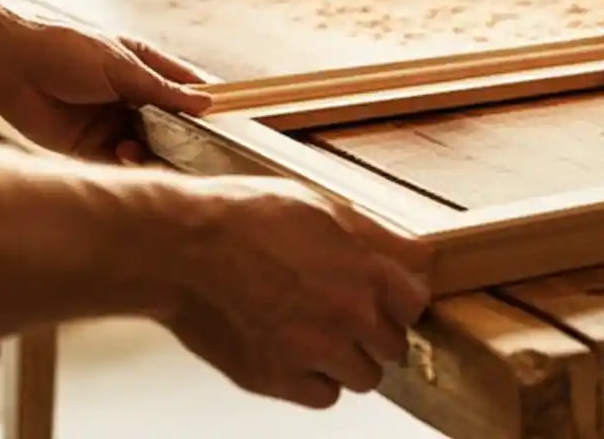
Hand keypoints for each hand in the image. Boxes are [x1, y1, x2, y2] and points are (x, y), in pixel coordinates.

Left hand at [0, 20, 211, 160]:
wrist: (10, 68)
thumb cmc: (66, 51)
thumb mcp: (122, 67)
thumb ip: (163, 90)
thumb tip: (206, 103)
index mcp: (144, 67)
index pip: (186, 88)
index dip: (207, 104)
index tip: (226, 120)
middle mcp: (133, 96)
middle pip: (172, 123)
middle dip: (184, 136)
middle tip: (197, 149)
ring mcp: (114, 121)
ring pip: (150, 144)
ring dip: (157, 151)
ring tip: (157, 152)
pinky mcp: (92, 145)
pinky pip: (121, 160)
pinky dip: (130, 161)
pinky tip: (128, 154)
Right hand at [153, 175, 430, 408]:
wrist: (181, 249)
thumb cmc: (245, 218)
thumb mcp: (323, 207)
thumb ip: (379, 237)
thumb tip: (423, 255)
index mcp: (364, 271)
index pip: (416, 303)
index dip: (400, 297)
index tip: (385, 294)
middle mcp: (347, 316)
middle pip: (395, 344)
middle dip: (377, 330)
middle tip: (346, 312)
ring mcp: (312, 351)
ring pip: (366, 378)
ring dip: (352, 359)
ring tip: (321, 333)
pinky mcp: (276, 378)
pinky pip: (324, 397)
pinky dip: (317, 380)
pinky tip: (298, 352)